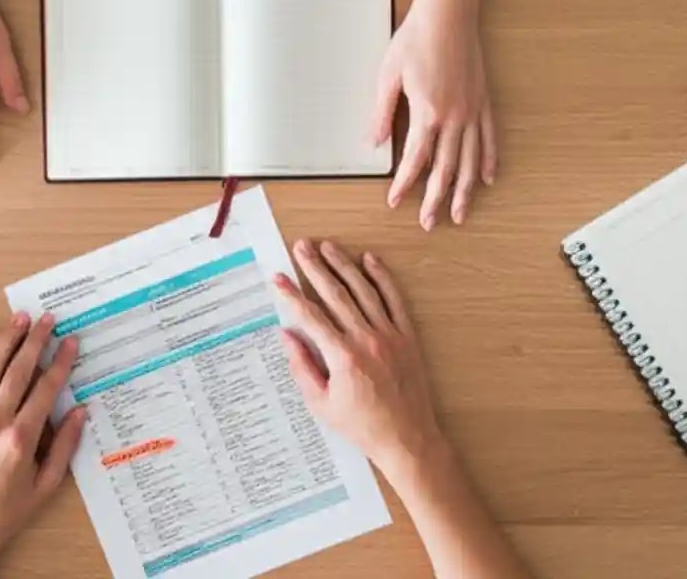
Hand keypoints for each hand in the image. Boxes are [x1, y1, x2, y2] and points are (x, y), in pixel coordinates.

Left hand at [0, 314, 85, 578]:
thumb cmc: (7, 509)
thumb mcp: (47, 484)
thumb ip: (65, 445)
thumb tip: (80, 411)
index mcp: (21, 439)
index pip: (46, 389)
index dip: (61, 362)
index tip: (71, 342)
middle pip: (18, 371)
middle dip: (35, 341)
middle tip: (48, 319)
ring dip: (6, 340)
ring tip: (19, 318)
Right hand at [273, 239, 443, 470]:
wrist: (408, 439)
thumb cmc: (362, 426)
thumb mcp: (322, 404)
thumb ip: (302, 367)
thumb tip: (287, 335)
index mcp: (343, 357)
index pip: (311, 316)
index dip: (292, 294)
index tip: (278, 278)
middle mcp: (367, 340)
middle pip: (336, 295)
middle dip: (315, 268)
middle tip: (301, 247)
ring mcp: (389, 335)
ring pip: (363, 291)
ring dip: (344, 265)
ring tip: (328, 246)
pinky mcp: (407, 337)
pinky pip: (394, 300)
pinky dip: (382, 278)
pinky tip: (370, 260)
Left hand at [373, 0, 497, 228]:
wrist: (448, 13)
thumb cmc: (415, 40)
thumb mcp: (388, 76)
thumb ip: (382, 113)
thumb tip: (374, 143)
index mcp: (428, 113)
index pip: (416, 160)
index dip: (405, 184)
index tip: (395, 203)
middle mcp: (455, 117)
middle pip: (446, 169)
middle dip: (436, 199)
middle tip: (428, 223)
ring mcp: (473, 110)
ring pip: (470, 161)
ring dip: (464, 191)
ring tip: (460, 214)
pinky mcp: (483, 101)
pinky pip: (489, 138)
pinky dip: (489, 161)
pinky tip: (486, 179)